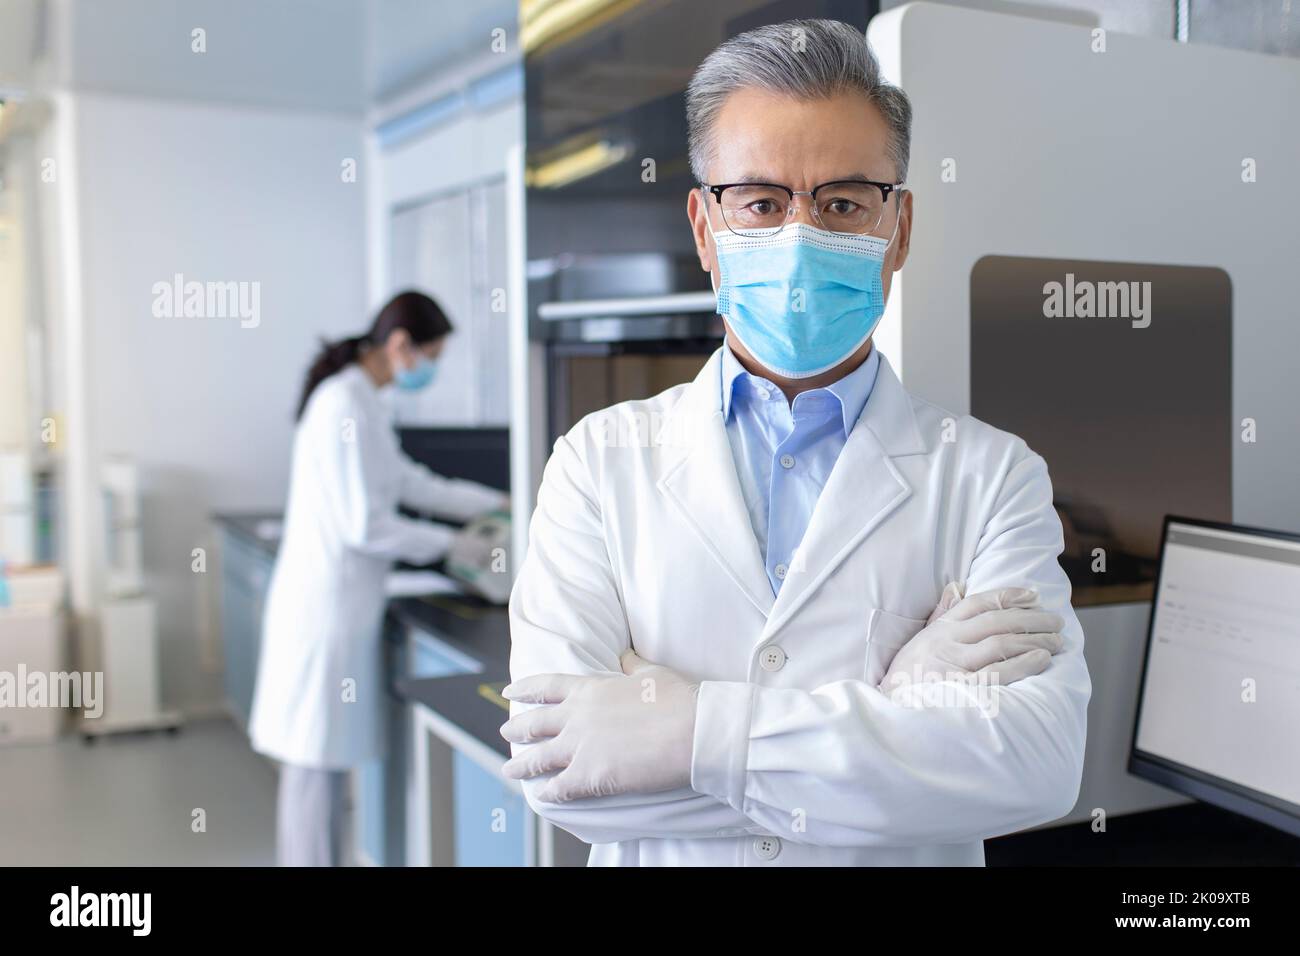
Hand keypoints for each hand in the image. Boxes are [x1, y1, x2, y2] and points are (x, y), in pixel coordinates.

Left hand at [499, 650, 699, 801]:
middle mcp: (578, 716)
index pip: (548, 686)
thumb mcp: (653, 673)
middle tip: (506, 732)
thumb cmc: (679, 700)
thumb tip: (624, 655)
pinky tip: (544, 796)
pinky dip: (549, 792)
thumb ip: (632, 665)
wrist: (694, 731)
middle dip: (517, 729)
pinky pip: (560, 787)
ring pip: (539, 757)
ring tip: (510, 770)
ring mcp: (580, 746)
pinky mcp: (590, 775)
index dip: (526, 688)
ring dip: (522, 765)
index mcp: (591, 689)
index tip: (510, 691)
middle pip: (536, 722)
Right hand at [879, 583, 1064, 692]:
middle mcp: (947, 642)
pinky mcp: (960, 689)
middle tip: (1057, 621)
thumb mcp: (921, 638)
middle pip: (995, 621)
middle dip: (1031, 619)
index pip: (977, 603)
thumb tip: (958, 586)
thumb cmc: (909, 674)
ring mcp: (953, 665)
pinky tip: (1041, 660)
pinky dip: (1022, 664)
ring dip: (1033, 640)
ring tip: (1056, 641)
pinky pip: (997, 673)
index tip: (1033, 596)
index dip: (1008, 596)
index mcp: (941, 628)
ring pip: (1000, 644)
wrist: (889, 706)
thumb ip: (943, 613)